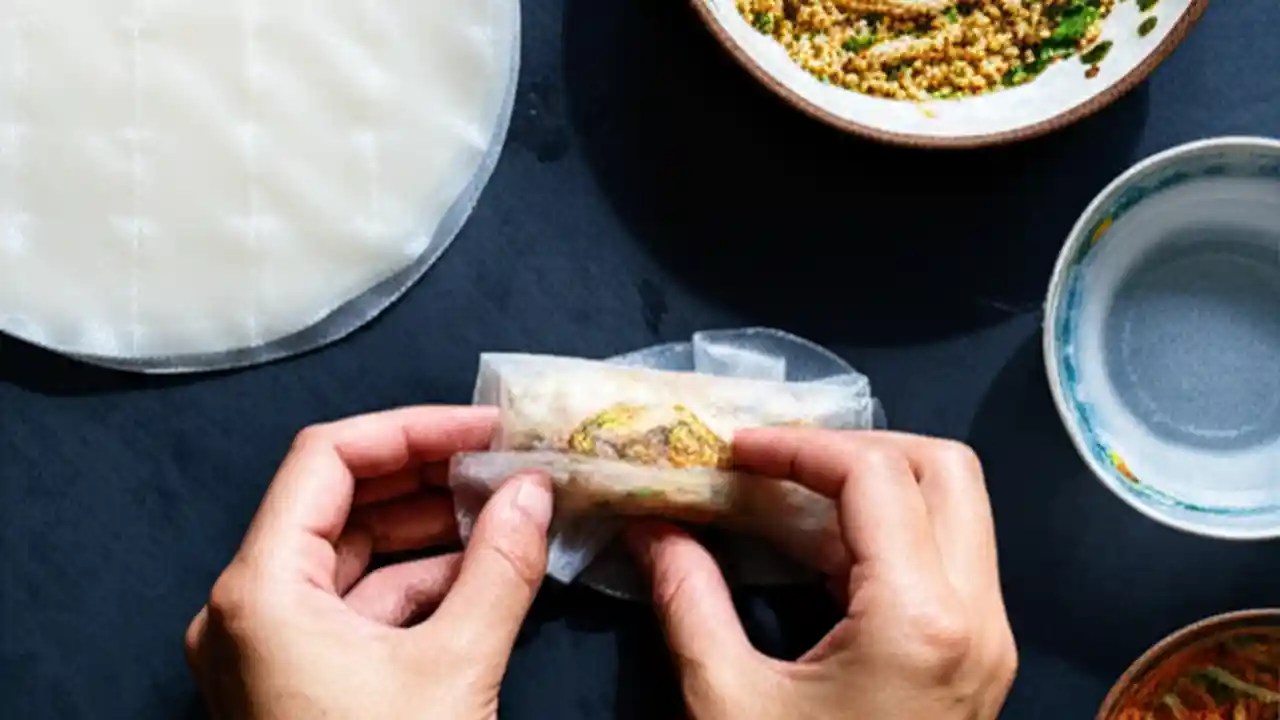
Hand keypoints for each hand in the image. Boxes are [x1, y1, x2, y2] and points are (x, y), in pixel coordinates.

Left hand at [185, 406, 552, 719]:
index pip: (328, 460)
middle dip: (427, 478)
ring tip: (503, 509)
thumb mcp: (457, 671)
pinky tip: (481, 572)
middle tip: (502, 461)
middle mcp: (249, 612)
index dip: (411, 430)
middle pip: (337, 504)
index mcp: (262, 592)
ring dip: (428, 531)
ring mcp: (270, 650)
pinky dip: (417, 584)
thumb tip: (534, 493)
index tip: (482, 427)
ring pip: (351, 559)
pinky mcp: (299, 683)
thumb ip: (499, 569)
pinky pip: (356, 609)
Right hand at [627, 428, 1016, 719]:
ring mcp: (988, 637)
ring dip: (873, 484)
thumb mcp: (728, 704)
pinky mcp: (979, 657)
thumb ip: (689, 600)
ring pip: (955, 507)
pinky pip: (946, 556)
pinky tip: (814, 549)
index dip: (798, 444)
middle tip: (775, 465)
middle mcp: (978, 615)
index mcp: (921, 620)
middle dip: (853, 448)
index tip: (733, 449)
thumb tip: (651, 528)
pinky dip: (884, 531)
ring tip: (788, 497)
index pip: (876, 474)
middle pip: (943, 469)